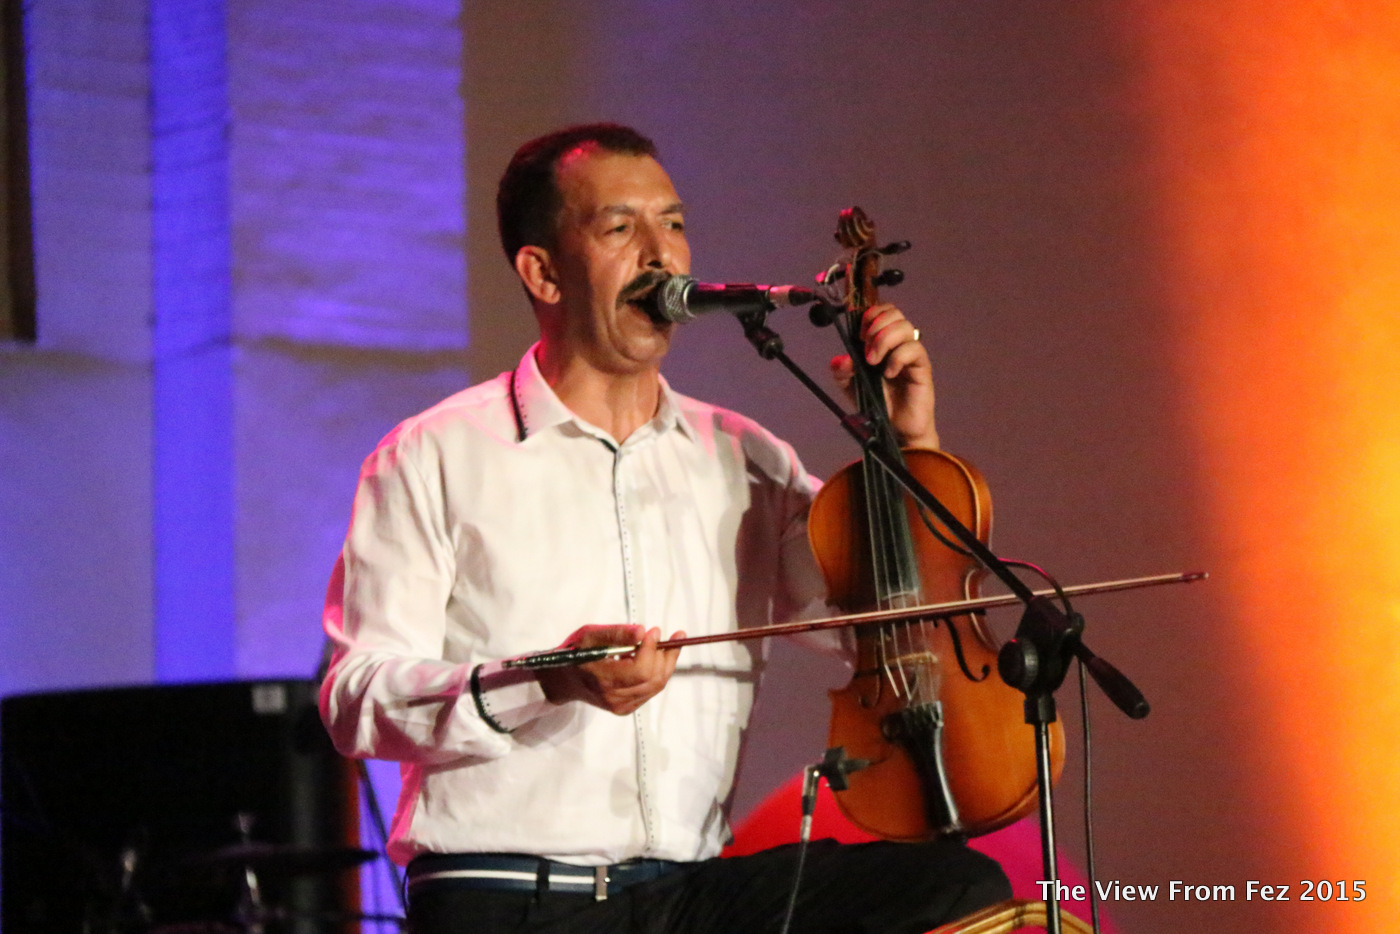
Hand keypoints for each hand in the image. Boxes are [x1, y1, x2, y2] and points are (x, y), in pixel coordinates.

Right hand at [536, 624, 682, 714]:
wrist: (563, 680)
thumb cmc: (575, 653)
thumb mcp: (589, 635)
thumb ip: (615, 633)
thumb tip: (643, 631)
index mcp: (602, 679)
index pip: (639, 670)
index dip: (651, 650)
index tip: (654, 630)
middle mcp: (613, 698)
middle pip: (653, 679)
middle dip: (665, 655)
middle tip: (667, 635)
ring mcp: (620, 706)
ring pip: (656, 685)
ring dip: (665, 663)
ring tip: (665, 644)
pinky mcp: (625, 708)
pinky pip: (651, 690)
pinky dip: (656, 672)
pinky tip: (651, 658)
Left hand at [830, 303, 938, 448]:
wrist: (893, 429)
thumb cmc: (876, 404)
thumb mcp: (851, 387)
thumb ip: (842, 371)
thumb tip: (841, 359)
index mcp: (881, 340)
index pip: (881, 310)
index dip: (869, 315)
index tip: (859, 335)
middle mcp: (897, 342)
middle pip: (894, 312)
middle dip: (875, 326)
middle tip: (866, 349)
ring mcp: (911, 353)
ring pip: (905, 326)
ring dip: (884, 339)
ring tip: (873, 362)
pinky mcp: (922, 367)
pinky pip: (914, 349)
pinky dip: (897, 358)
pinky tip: (889, 374)